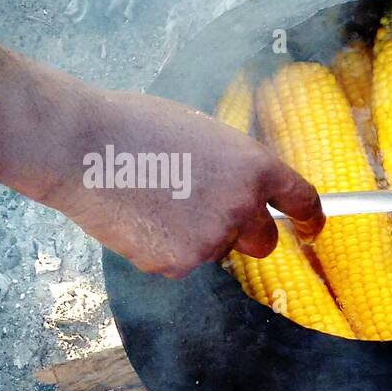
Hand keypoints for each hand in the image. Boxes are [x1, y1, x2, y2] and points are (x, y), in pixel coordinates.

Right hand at [47, 89, 323, 278]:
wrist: (80, 146)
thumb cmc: (135, 127)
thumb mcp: (204, 134)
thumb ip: (233, 167)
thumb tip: (243, 190)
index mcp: (255, 167)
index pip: (303, 201)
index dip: (311, 219)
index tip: (311, 228)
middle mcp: (243, 206)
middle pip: (265, 241)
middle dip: (246, 234)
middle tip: (209, 215)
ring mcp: (212, 238)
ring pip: (217, 249)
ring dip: (196, 235)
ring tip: (154, 199)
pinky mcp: (180, 263)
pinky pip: (182, 262)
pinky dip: (164, 247)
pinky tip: (138, 217)